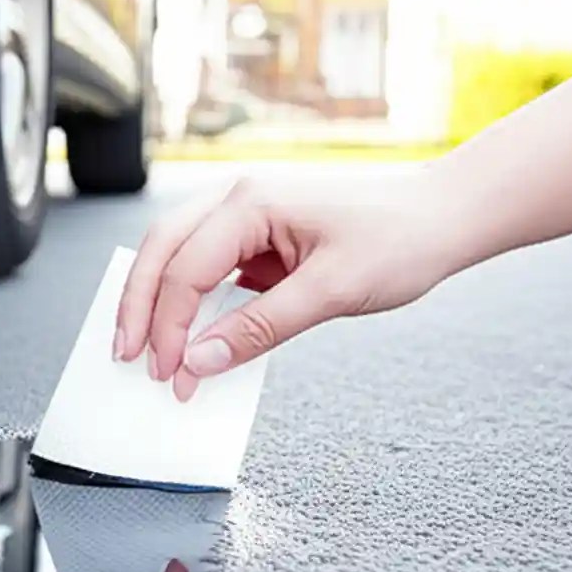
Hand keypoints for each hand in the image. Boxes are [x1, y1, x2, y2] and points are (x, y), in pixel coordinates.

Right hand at [114, 169, 461, 400]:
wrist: (443, 216)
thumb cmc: (400, 239)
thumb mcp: (333, 292)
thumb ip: (260, 327)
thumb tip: (199, 361)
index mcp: (251, 201)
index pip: (186, 269)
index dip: (169, 327)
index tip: (168, 374)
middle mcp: (237, 198)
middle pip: (161, 250)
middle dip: (139, 306)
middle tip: (128, 357)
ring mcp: (244, 213)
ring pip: (174, 253)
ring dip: (155, 300)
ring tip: (143, 346)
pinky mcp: (256, 235)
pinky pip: (204, 264)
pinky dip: (186, 297)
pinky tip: (185, 330)